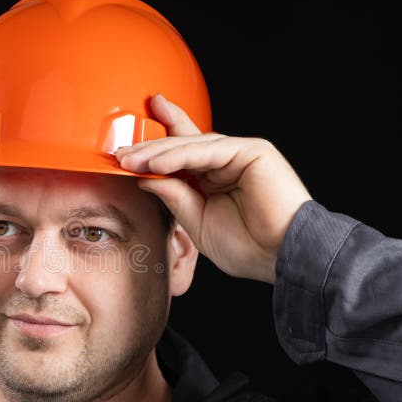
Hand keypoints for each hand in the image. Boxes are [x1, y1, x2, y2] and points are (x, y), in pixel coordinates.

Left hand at [116, 94, 311, 283]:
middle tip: (119, 152)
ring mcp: (241, 153)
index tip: (128, 143)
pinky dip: (180, 156)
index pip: (181, 153)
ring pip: (191, 145)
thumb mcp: (195, 220)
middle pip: (182, 145)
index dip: (155, 144)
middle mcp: (228, 161)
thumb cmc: (247, 246)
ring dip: (158, 152)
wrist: (281, 258)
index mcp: (215, 176)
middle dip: (148, 148)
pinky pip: (208, 150)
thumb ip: (173, 196)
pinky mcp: (253, 151)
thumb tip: (144, 177)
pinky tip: (157, 164)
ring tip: (130, 160)